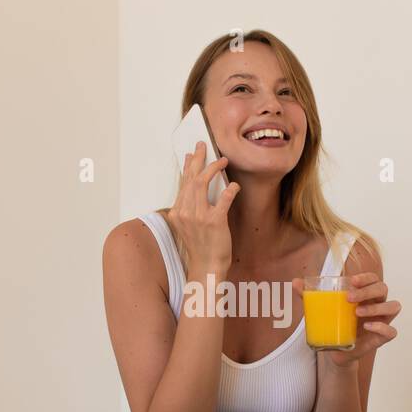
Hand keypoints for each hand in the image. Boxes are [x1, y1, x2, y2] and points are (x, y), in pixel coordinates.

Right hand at [167, 140, 240, 273]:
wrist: (207, 266)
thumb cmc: (201, 247)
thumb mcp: (188, 225)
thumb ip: (190, 206)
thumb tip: (195, 186)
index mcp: (177, 212)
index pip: (183, 183)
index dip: (188, 166)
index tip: (191, 154)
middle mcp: (185, 212)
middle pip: (190, 178)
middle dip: (197, 159)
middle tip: (203, 145)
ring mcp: (198, 217)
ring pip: (202, 183)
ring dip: (213, 168)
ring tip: (223, 160)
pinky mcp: (214, 222)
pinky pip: (223, 198)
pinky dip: (230, 189)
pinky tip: (234, 185)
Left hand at [292, 272, 399, 367]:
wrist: (334, 351)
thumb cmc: (332, 324)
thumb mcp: (320, 309)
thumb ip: (308, 296)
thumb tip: (295, 282)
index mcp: (366, 294)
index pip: (373, 279)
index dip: (366, 277)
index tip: (352, 281)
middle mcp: (377, 304)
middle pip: (383, 289)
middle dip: (367, 291)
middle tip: (349, 298)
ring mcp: (382, 320)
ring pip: (393, 307)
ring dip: (377, 307)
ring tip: (358, 312)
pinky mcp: (381, 337)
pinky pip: (391, 331)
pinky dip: (382, 327)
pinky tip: (367, 327)